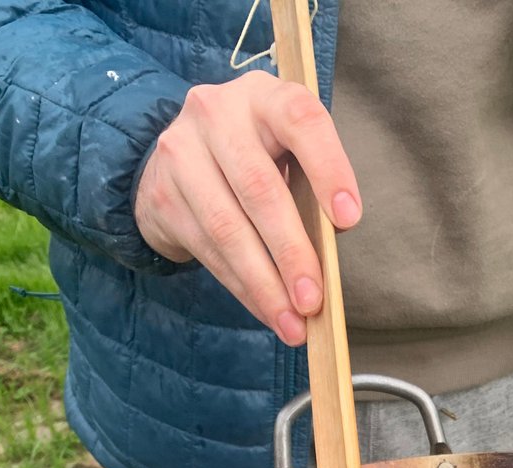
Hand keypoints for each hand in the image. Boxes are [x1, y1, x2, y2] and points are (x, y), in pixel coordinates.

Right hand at [134, 70, 361, 346]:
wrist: (179, 159)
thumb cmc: (256, 159)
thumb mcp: (286, 155)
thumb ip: (310, 189)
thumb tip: (328, 253)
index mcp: (264, 96)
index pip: (301, 120)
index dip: (328, 168)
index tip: (350, 220)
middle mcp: (217, 114)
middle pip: (259, 189)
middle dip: (291, 254)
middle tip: (314, 302)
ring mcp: (181, 153)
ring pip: (228, 228)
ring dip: (265, 286)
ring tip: (293, 325)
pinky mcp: (162, 195)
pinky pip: (209, 251)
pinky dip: (243, 289)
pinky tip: (267, 311)